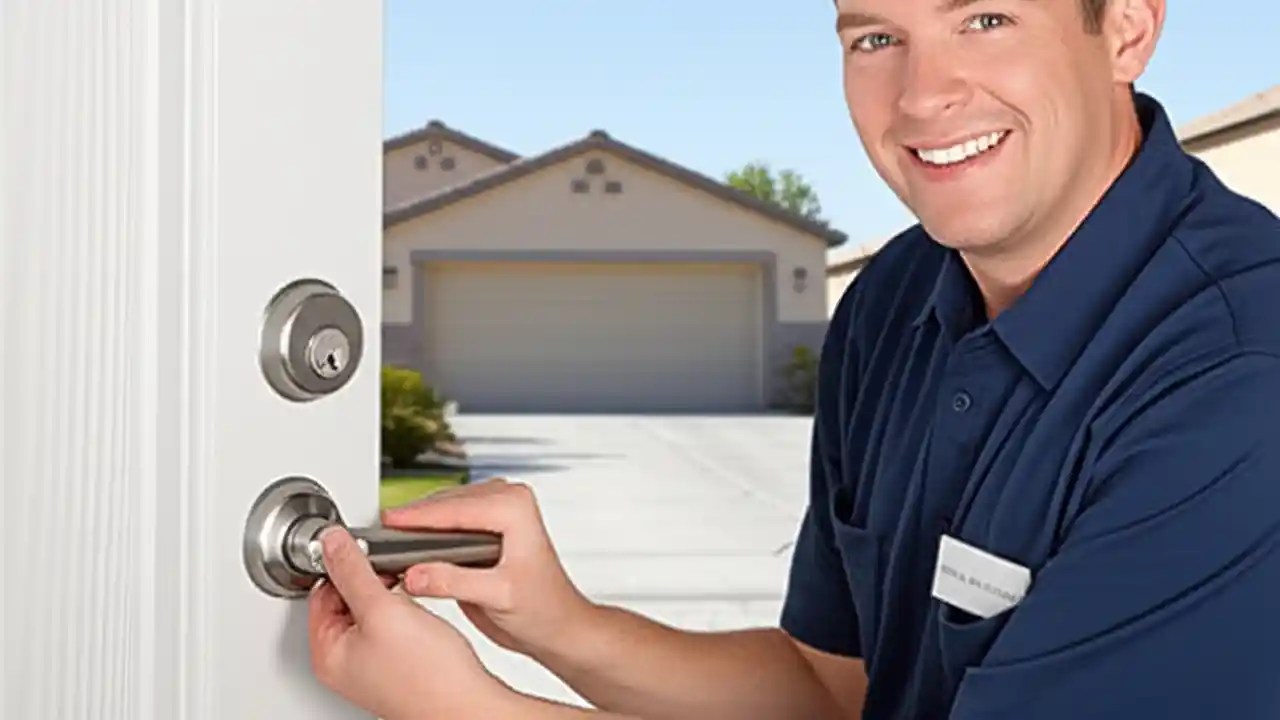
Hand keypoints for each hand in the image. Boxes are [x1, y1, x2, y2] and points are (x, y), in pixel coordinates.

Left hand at [307, 525, 515, 719]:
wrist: (469, 705)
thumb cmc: (428, 676)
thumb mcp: (382, 609)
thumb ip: (353, 571)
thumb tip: (331, 543)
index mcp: (328, 654)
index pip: (320, 592)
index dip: (342, 567)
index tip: (363, 553)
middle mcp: (346, 663)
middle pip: (344, 601)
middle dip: (368, 581)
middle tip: (390, 576)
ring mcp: (372, 665)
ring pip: (371, 612)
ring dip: (388, 595)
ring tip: (407, 596)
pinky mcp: (398, 664)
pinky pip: (393, 626)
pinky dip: (404, 612)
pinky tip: (421, 615)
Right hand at [380, 477, 596, 659]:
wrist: (556, 625)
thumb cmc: (543, 609)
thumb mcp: (498, 597)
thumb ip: (455, 582)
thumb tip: (415, 573)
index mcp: (515, 508)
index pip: (455, 508)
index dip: (418, 517)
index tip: (388, 523)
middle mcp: (508, 501)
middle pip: (446, 503)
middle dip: (413, 520)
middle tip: (378, 536)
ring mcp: (497, 509)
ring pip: (444, 507)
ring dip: (418, 524)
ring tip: (388, 542)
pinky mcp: (486, 523)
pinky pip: (449, 518)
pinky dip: (428, 531)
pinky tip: (410, 546)